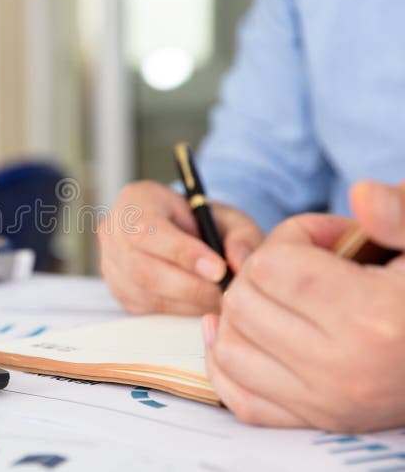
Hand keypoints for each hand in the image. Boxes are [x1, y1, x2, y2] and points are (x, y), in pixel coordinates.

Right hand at [98, 181, 262, 314]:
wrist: (178, 230)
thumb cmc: (199, 220)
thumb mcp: (226, 217)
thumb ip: (240, 236)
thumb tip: (239, 263)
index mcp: (135, 202)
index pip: (147, 231)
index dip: (182, 253)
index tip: (218, 269)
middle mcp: (114, 234)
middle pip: (143, 269)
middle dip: (190, 286)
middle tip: (225, 292)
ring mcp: (112, 267)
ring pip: (146, 295)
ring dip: (189, 302)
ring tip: (219, 298)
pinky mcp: (121, 294)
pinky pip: (149, 311)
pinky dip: (181, 311)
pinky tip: (201, 303)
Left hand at [203, 180, 404, 431]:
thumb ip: (398, 214)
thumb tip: (361, 193)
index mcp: (371, 317)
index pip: (272, 265)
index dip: (287, 239)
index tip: (322, 241)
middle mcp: (341, 368)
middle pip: (242, 303)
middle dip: (259, 273)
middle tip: (300, 267)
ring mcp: (325, 403)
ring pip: (229, 348)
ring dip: (238, 314)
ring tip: (275, 298)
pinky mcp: (316, 422)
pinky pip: (240, 398)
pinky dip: (229, 364)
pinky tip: (242, 335)